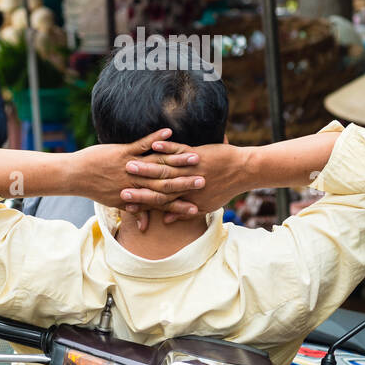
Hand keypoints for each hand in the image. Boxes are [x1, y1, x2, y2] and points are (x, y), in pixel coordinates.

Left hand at [70, 129, 204, 216]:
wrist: (77, 177)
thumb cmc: (97, 189)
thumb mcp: (118, 202)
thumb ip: (136, 212)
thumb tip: (146, 225)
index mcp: (137, 196)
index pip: (164, 202)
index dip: (182, 204)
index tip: (199, 205)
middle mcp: (136, 184)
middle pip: (166, 183)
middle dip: (187, 182)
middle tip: (205, 180)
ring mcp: (131, 167)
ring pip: (158, 164)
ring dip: (177, 159)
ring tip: (195, 155)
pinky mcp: (123, 153)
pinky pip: (142, 144)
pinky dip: (156, 138)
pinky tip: (169, 132)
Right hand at [121, 139, 250, 222]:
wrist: (245, 172)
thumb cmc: (226, 188)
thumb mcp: (206, 204)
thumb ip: (185, 212)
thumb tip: (169, 221)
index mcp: (186, 198)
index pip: (157, 202)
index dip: (139, 202)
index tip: (122, 202)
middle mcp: (185, 184)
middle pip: (156, 185)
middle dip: (136, 184)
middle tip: (118, 183)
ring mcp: (190, 168)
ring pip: (164, 167)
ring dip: (146, 165)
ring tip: (128, 163)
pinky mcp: (196, 154)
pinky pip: (179, 149)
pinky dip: (166, 145)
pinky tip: (155, 143)